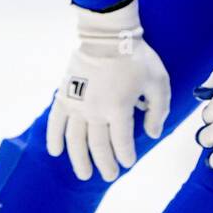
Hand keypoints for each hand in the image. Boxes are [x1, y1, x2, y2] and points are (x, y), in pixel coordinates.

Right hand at [46, 0, 171, 181]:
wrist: (108, 36)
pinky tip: (55, 151)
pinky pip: (56, 122)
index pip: (122, 142)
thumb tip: (152, 134)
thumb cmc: (137, 58)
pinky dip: (54, 138)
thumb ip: (158, 110)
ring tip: (84, 174)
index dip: (126, 156)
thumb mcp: (158, 81)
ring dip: (78, 160)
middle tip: (109, 176)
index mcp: (119, 108)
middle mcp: (96, 111)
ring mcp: (77, 105)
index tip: (128, 163)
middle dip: (105, 164)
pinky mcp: (64, 96)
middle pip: (98, 146)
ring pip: (75, 140)